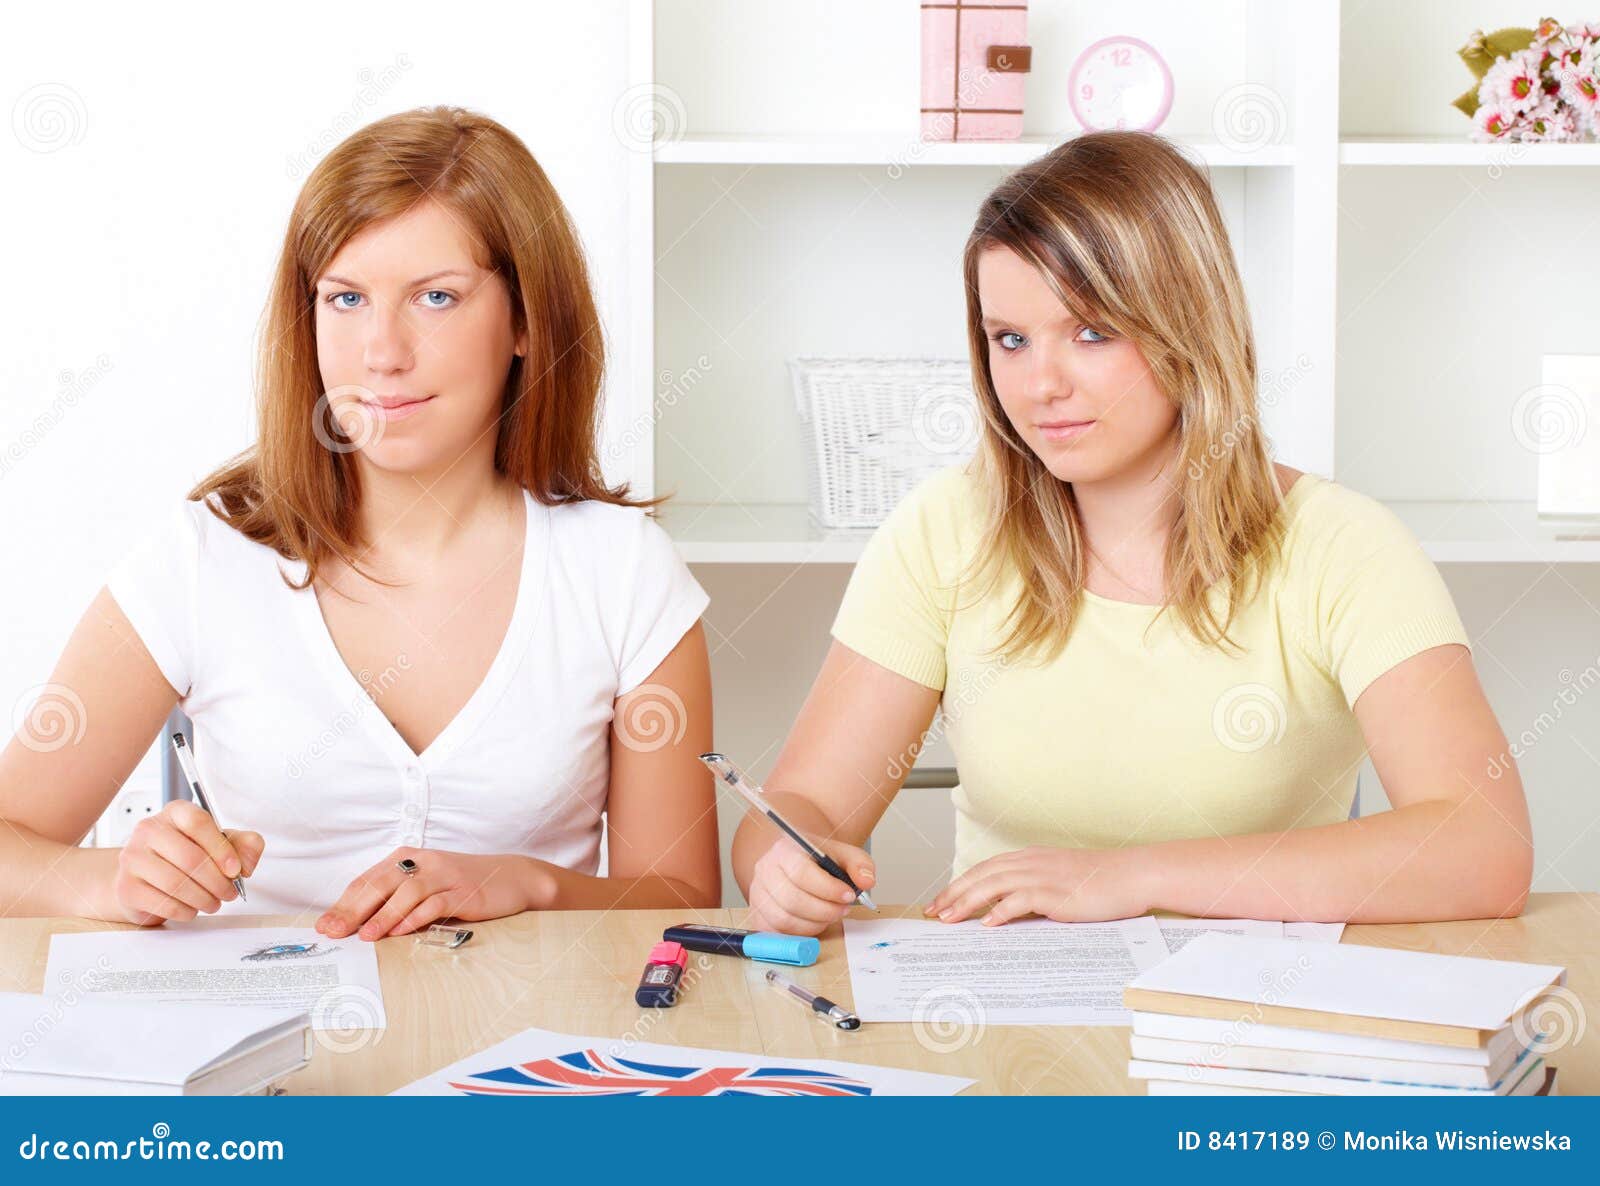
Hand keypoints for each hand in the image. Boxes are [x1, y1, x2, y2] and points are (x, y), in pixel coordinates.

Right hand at [113, 800, 262, 925]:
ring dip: (204, 898)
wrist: (145, 881)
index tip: (236, 869)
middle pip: (189, 857)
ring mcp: (133, 858)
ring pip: (176, 882)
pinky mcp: (126, 887)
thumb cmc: (185, 858)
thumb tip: (247, 861)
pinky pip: (163, 903)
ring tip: (214, 902)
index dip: (222, 848)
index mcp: (174, 813)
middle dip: (217, 881)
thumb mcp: (219, 844)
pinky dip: (186, 910)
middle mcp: (149, 830)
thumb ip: (243, 845)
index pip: (197, 822)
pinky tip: (193, 909)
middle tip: (229, 893)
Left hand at [315, 849, 549, 940]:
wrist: (511, 878)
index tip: (325, 925)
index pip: (367, 879)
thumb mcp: (425, 885)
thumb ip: (394, 898)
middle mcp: (424, 861)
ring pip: (407, 891)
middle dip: (354, 910)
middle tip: (336, 932)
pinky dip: (416, 917)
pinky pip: (435, 903)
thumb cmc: (461, 885)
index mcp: (409, 857)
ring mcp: (445, 875)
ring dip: (384, 915)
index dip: (344, 903)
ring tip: (366, 937)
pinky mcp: (464, 892)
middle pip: (381, 883)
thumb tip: (356, 923)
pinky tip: (401, 931)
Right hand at [746, 833, 873, 936]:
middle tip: (844, 909)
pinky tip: (815, 922)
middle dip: (824, 910)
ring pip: (784, 920)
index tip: (848, 896)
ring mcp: (757, 893)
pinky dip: (800, 933)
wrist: (799, 861)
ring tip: (831, 915)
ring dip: (814, 924)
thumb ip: (859, 864)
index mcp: (784, 849)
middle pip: (792, 900)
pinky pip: (777, 933)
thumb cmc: (819, 860)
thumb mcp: (843, 854)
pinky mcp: (757, 914)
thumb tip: (866, 881)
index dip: (827, 889)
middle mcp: (765, 870)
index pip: (801, 872)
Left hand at [924, 845, 1151, 925]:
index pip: (985, 869)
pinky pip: (1020, 900)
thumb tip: (1006, 913)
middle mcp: (1031, 862)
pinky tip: (987, 925)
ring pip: (993, 885)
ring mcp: (1043, 875)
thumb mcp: (1059, 882)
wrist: (1132, 875)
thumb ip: (1032, 893)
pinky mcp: (1056, 891)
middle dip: (953, 894)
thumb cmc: (1101, 882)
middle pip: (981, 875)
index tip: (941, 902)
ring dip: (967, 902)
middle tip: (932, 912)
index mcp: (1031, 858)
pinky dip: (1000, 912)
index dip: (960, 885)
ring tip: (948, 919)